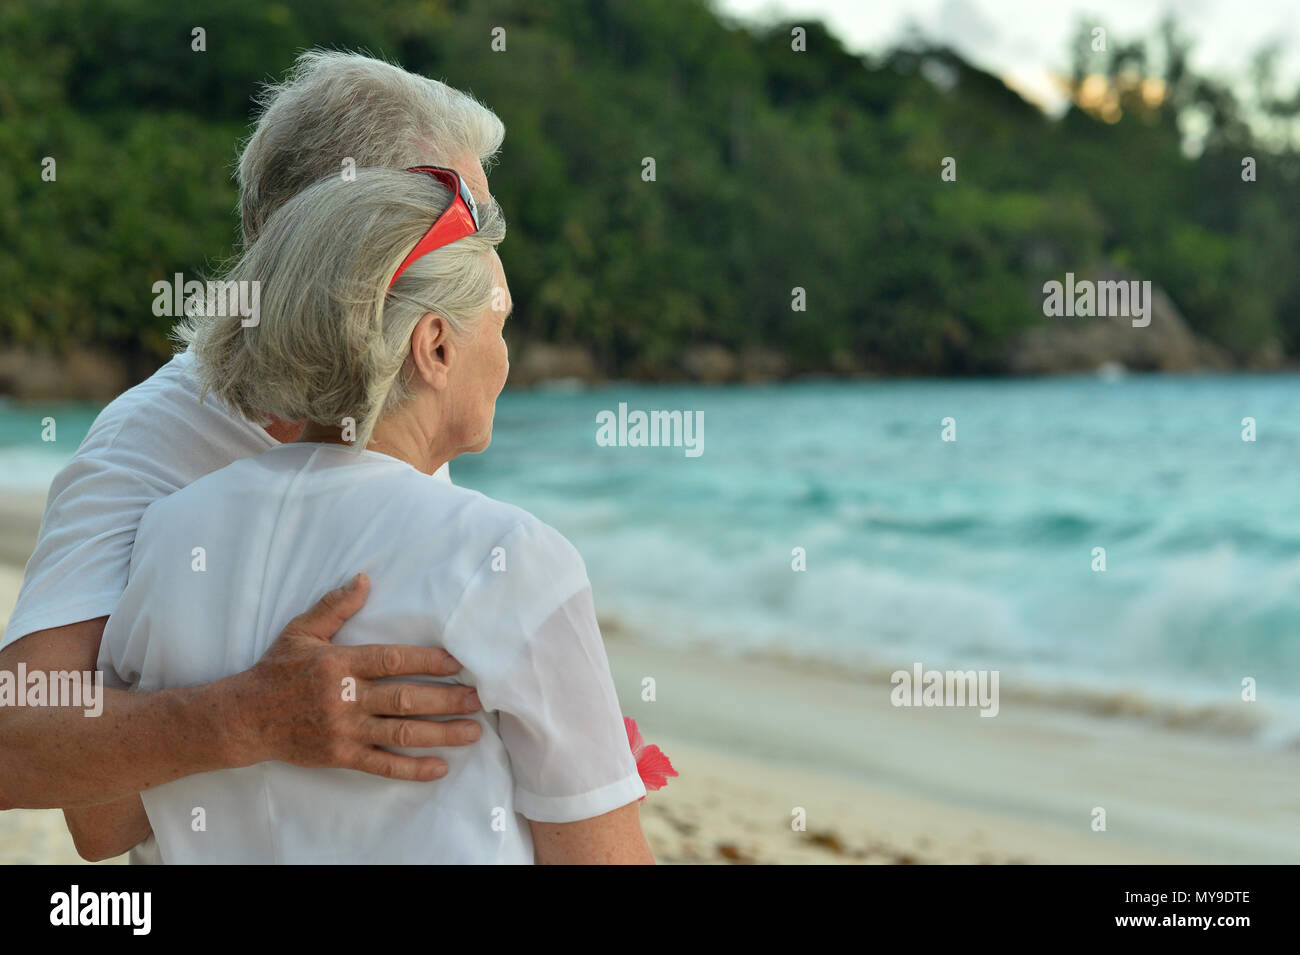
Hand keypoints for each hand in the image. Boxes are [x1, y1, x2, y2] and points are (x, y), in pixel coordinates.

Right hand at [220, 573, 481, 779]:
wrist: (245, 717)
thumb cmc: (277, 669)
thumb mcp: (301, 631)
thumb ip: (335, 606)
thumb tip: (364, 579)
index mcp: (340, 664)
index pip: (392, 661)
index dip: (428, 662)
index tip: (459, 663)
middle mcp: (345, 698)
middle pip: (406, 699)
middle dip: (447, 699)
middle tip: (480, 698)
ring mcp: (344, 731)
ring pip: (400, 734)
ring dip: (441, 734)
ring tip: (472, 731)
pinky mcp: (340, 757)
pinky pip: (382, 765)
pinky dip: (412, 768)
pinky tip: (440, 768)